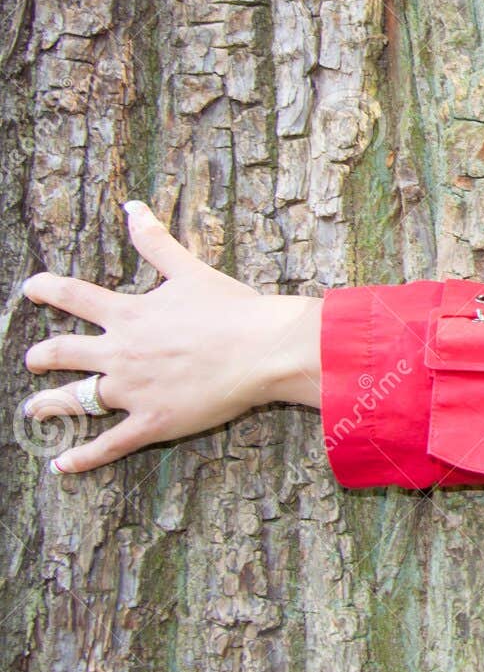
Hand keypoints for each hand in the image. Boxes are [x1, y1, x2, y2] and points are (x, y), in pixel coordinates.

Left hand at [19, 200, 322, 475]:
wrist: (263, 350)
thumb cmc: (233, 310)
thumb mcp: (190, 270)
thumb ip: (156, 241)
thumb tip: (132, 206)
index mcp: (129, 314)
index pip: (73, 296)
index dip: (47, 290)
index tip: (30, 288)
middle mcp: (120, 353)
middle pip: (61, 353)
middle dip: (41, 356)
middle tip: (33, 358)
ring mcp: (132, 391)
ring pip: (75, 401)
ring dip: (48, 406)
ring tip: (34, 410)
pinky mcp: (152, 422)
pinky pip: (109, 444)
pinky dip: (83, 457)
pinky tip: (63, 464)